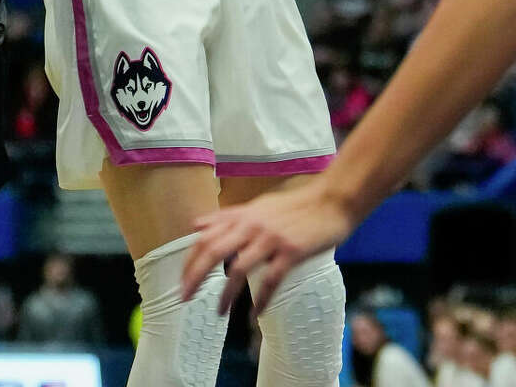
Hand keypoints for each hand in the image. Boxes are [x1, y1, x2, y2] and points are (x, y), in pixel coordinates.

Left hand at [178, 177, 357, 313]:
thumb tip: (196, 225)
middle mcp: (252, 225)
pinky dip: (260, 300)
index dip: (190, 260)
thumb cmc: (297, 205)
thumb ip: (227, 216)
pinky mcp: (291, 252)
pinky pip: (270, 280)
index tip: (182, 281)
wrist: (333, 201)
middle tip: (184, 298)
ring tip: (219, 313)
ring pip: (238, 269)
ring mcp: (271, 239)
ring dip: (225, 295)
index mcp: (242, 215)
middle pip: (213, 251)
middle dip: (195, 277)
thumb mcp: (258, 206)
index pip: (205, 237)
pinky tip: (254, 316)